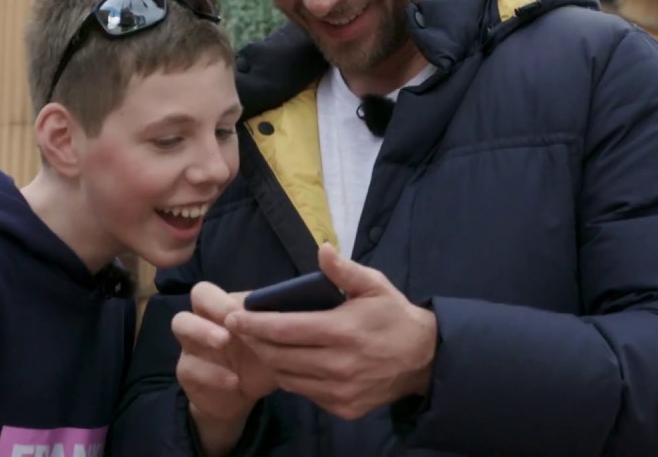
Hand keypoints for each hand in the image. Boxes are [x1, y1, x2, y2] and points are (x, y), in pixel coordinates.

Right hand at [172, 282, 277, 453]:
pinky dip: (214, 373)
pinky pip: (191, 366)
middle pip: (198, 294)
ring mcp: (192, 342)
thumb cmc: (258, 361)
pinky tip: (234, 381)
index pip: (225, 283)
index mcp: (228, 307)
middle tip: (232, 320)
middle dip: (215, 304)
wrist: (237, 397)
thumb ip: (283, 325)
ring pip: (180, 322)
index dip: (231, 294)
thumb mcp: (274, 344)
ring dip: (203, 330)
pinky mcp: (187, 370)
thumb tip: (310, 303)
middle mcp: (207, 317)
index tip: (249, 311)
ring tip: (223, 342)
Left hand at [226, 243, 437, 420]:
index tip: (232, 317)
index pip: (284, 330)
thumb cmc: (393, 316)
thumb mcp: (374, 285)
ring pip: (288, 377)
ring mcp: (340, 390)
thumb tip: (321, 249)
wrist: (424, 358)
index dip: (254, 324)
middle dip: (254, 342)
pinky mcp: (344, 408)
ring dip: (270, 361)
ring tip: (261, 345)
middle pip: (279, 356)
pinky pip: (305, 393)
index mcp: (341, 330)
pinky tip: (290, 363)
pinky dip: (293, 378)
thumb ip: (344, 270)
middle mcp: (338, 364)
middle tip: (240, 330)